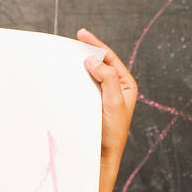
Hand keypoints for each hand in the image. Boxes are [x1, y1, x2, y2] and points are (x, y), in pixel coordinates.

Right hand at [78, 29, 137, 163]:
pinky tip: (65, 76)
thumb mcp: (113, 101)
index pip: (110, 59)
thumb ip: (107, 78)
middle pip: (101, 64)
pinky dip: (75, 79)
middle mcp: (116, 89)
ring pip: (91, 75)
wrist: (102, 157)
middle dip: (87, 51)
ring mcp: (103, 97)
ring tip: (68, 55)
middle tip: (73, 40)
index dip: (96, 45)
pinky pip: (83, 87)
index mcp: (126, 85)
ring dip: (80, 65)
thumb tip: (92, 59)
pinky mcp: (92, 105)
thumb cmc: (112, 132)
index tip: (81, 34)